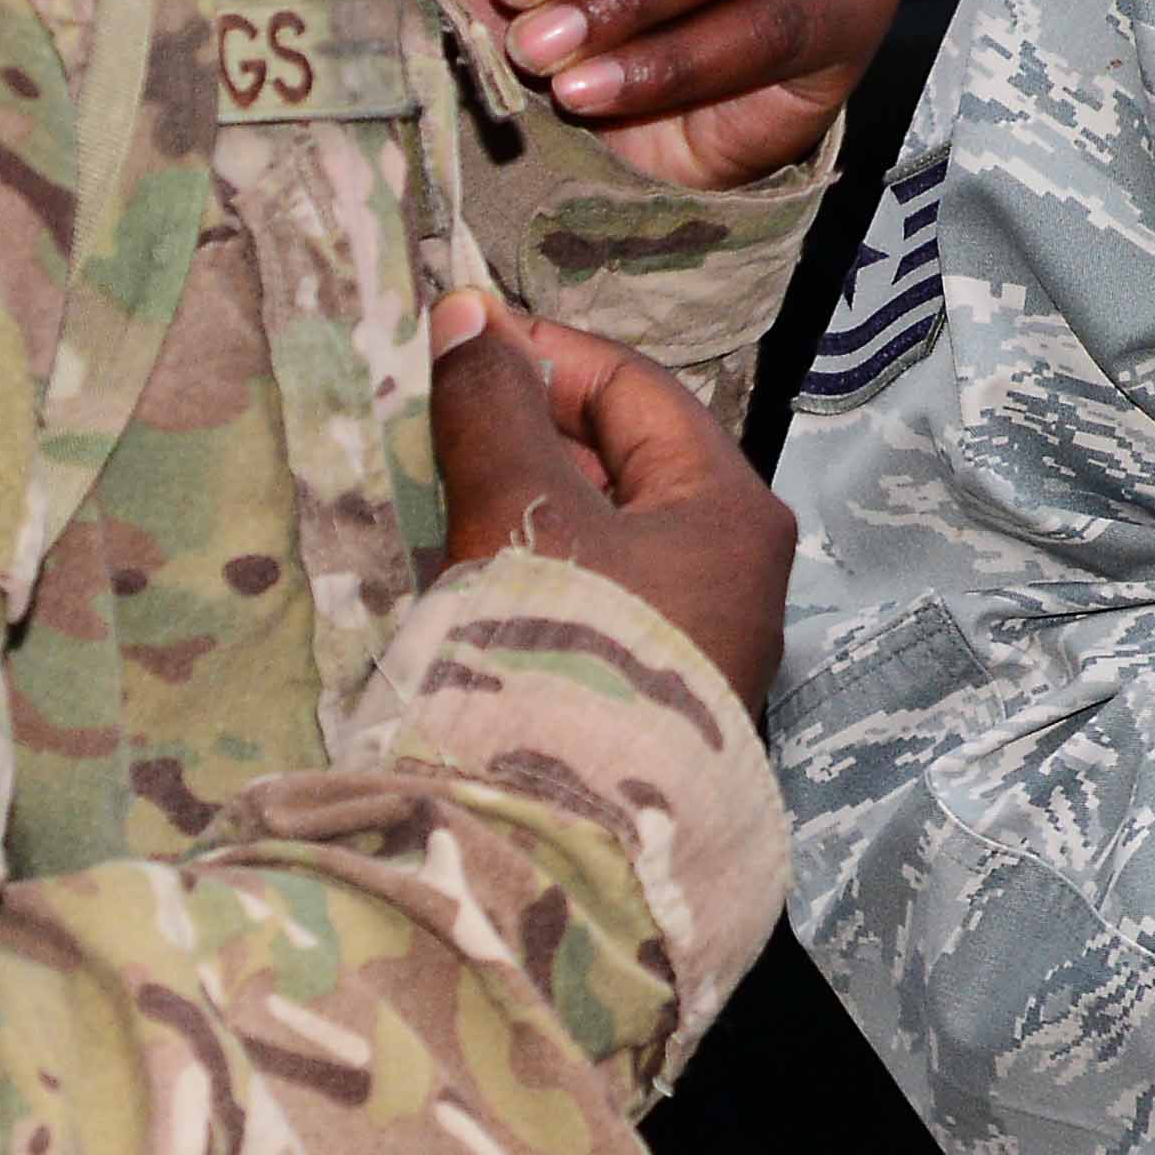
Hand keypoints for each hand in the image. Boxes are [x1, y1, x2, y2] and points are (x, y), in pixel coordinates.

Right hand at [427, 293, 799, 712]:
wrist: (556, 841)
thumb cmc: (559, 655)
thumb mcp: (521, 513)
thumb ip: (493, 412)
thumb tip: (469, 313)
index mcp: (732, 510)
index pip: (636, 392)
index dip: (542, 355)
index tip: (452, 338)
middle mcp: (733, 572)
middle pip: (621, 464)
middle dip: (522, 431)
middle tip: (423, 412)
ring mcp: (691, 642)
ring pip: (597, 537)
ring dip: (515, 504)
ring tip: (421, 482)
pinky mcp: (642, 699)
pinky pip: (583, 603)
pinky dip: (523, 571)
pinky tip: (453, 570)